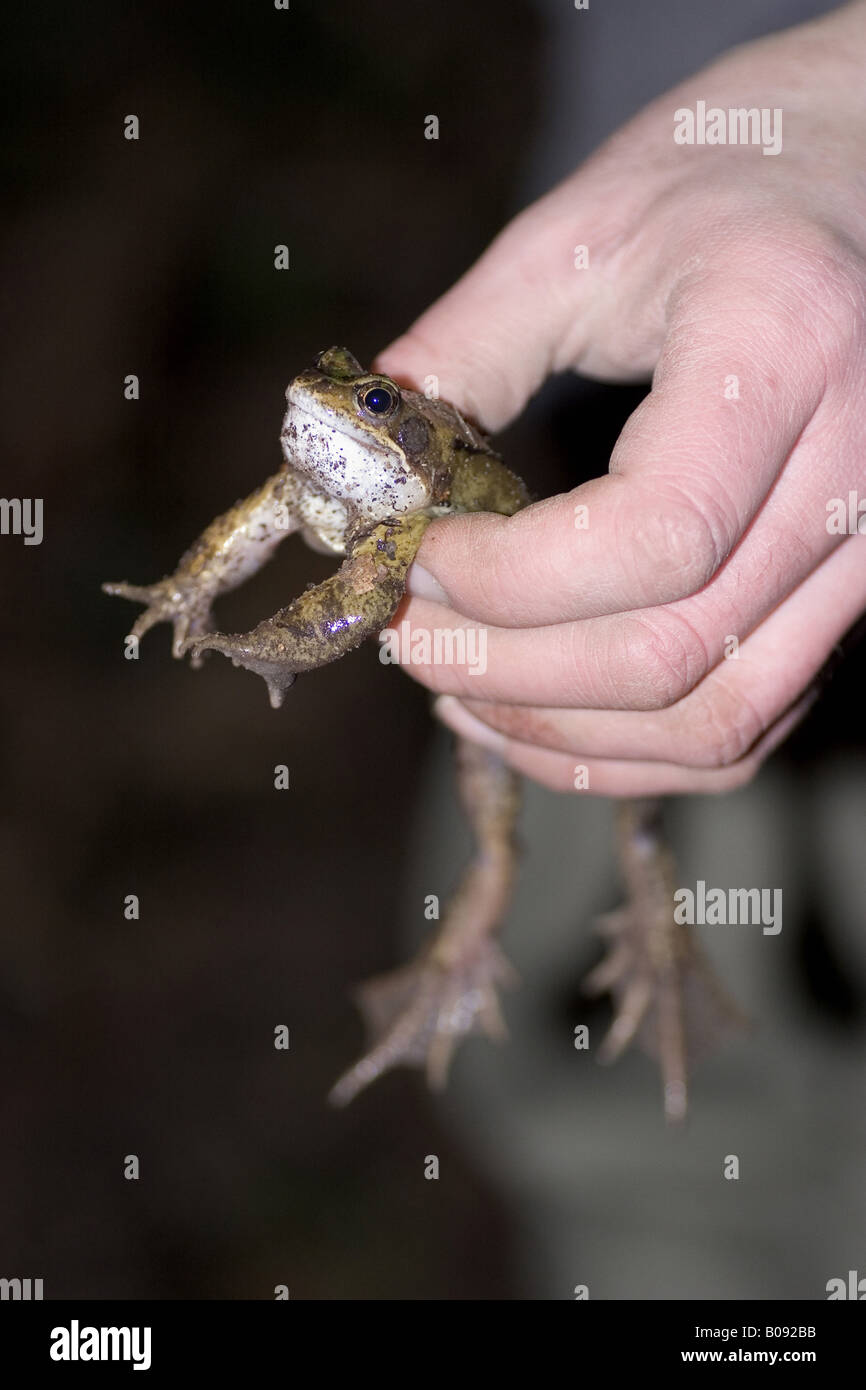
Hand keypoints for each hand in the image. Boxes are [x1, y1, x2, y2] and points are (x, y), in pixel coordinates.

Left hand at [375, 1, 865, 795]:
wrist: (861, 176)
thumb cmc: (723, 181)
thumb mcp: (575, 239)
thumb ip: (458, 359)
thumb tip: (347, 480)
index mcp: (788, 349)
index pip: (650, 539)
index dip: (502, 581)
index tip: (407, 555)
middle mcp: (862, 469)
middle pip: (671, 655)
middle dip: (504, 667)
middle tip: (403, 636)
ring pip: (714, 721)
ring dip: (558, 730)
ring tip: (450, 689)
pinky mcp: (853, 595)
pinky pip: (746, 724)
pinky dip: (628, 748)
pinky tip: (533, 715)